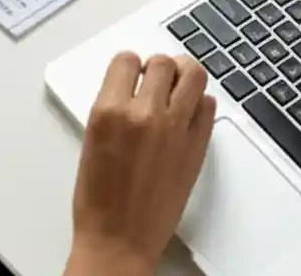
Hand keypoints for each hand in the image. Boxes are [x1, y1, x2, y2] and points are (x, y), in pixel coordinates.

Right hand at [65, 53, 216, 275]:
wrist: (120, 240)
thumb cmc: (98, 201)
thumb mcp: (92, 142)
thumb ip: (113, 109)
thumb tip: (130, 88)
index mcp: (109, 112)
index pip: (126, 60)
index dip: (129, 65)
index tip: (131, 73)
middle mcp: (144, 114)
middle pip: (162, 62)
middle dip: (158, 67)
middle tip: (155, 80)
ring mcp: (175, 128)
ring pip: (193, 74)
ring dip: (184, 74)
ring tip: (177, 86)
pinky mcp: (197, 145)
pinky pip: (208, 105)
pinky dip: (199, 102)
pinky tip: (188, 113)